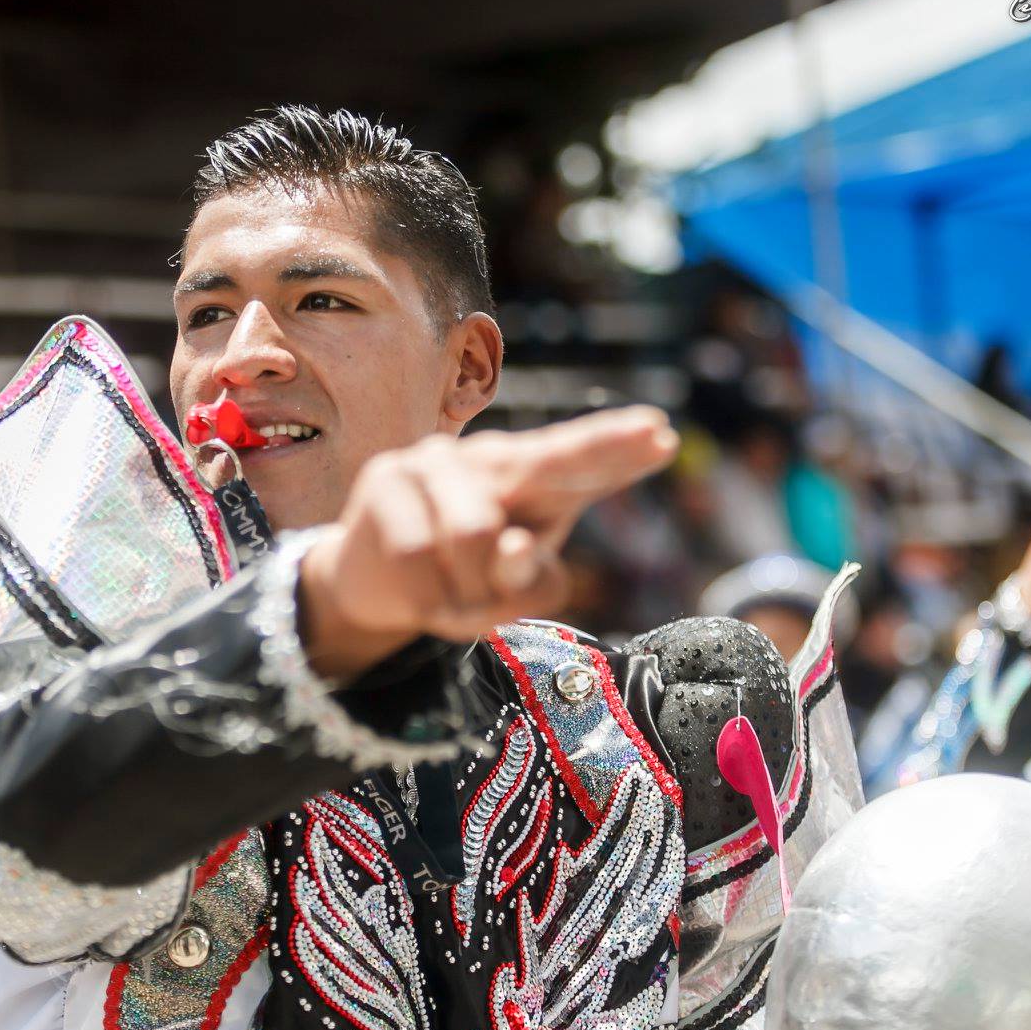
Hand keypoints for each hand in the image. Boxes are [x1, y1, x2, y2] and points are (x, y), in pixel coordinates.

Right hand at [300, 407, 678, 678]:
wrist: (369, 580)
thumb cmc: (459, 577)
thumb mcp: (510, 591)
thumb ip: (531, 580)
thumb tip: (511, 549)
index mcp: (529, 479)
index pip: (581, 463)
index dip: (619, 450)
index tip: (662, 435)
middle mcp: (488, 458)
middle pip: (548, 458)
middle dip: (602, 449)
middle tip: (654, 437)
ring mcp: (435, 462)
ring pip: (474, 535)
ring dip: (468, 588)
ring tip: (453, 594)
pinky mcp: (386, 480)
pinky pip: (420, 557)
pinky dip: (426, 594)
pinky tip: (418, 591)